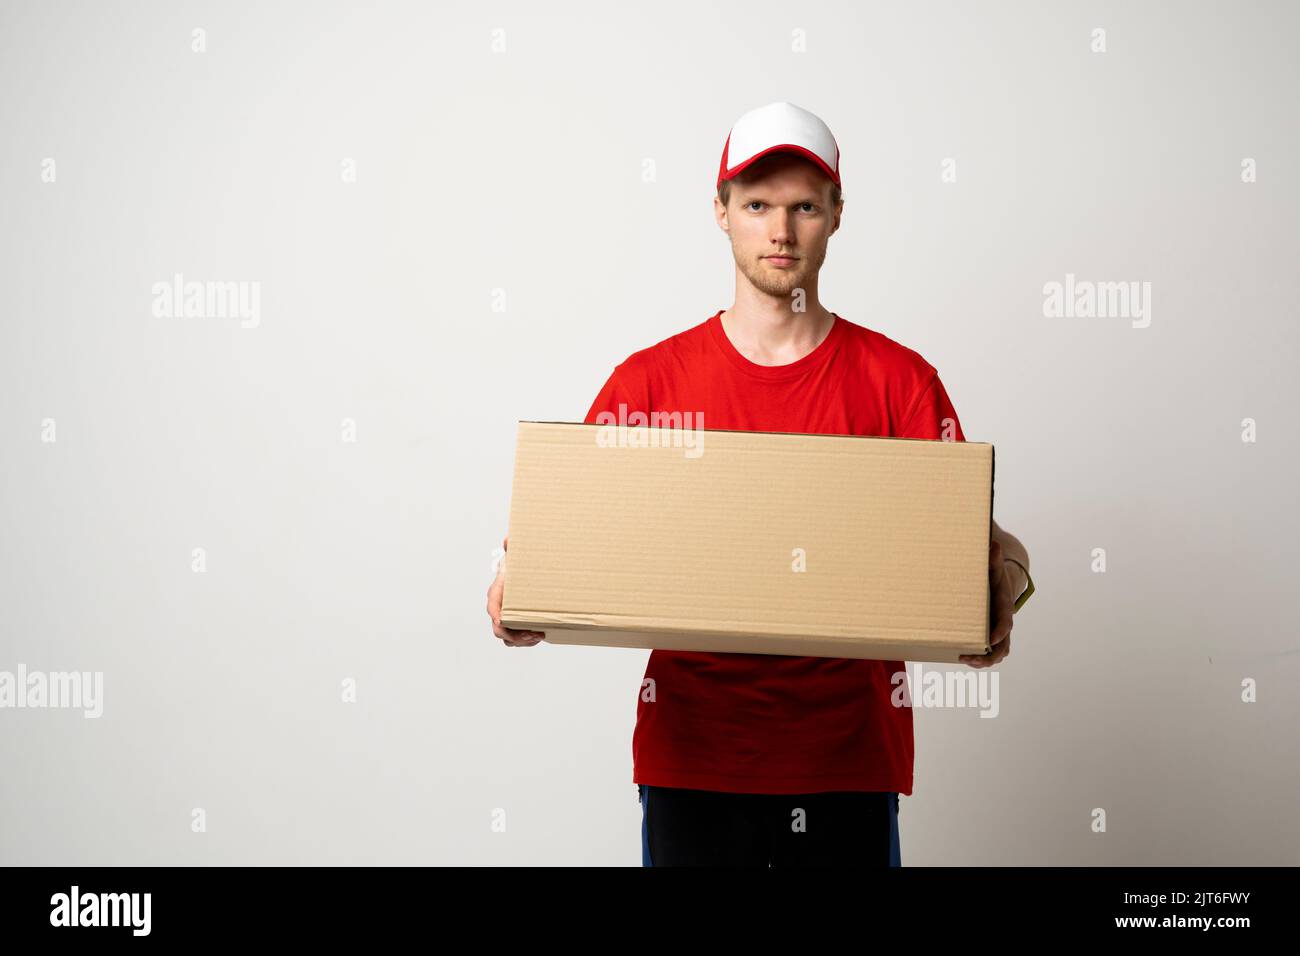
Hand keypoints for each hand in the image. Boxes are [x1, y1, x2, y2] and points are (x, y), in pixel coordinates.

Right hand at [487, 536, 545, 646]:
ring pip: (507, 637)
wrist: (518, 578)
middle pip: (499, 629)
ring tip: (538, 637)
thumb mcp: (514, 558)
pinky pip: (515, 639)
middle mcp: (497, 609)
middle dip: (514, 635)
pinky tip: (539, 636)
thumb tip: (508, 539)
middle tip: (533, 634)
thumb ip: (511, 548)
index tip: (501, 621)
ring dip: (522, 641)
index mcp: (496, 593)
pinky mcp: (513, 625)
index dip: (495, 615)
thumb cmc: (516, 569)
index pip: (492, 606)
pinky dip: (525, 641)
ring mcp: (504, 619)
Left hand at [960, 539, 1014, 667]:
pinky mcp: (987, 635)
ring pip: (996, 653)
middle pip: (1003, 645)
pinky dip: (977, 657)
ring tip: (963, 659)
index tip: (992, 639)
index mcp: (1004, 607)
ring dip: (982, 660)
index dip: (1000, 631)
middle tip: (971, 658)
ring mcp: (996, 632)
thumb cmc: (994, 576)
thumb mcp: (993, 567)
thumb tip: (993, 543)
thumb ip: (992, 559)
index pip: (1006, 622)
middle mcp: (1002, 623)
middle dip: (989, 655)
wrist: (999, 584)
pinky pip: (987, 651)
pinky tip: (959, 656)